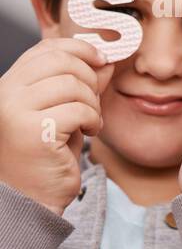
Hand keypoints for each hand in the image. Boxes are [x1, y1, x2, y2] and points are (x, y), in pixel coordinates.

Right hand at [0, 38, 111, 212]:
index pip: (44, 49)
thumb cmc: (48, 158)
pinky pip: (79, 110)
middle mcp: (5, 94)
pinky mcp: (32, 131)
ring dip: (93, 104)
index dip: (78, 48)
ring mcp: (14, 111)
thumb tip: (105, 61)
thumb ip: (81, 87)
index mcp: (8, 86)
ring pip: (73, 85)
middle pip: (61, 61)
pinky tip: (88, 134)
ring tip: (89, 123)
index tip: (101, 59)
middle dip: (89, 78)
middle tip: (93, 104)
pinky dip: (93, 120)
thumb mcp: (66, 113)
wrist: (32, 199)